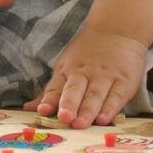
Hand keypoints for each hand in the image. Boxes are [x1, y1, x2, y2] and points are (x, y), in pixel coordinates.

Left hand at [22, 25, 145, 126]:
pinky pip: (116, 96)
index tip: (42, 111)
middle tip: (64, 118)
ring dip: (87, 110)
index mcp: (67, 71)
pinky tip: (104, 118)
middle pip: (75, 91)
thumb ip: (50, 92)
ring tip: (81, 123)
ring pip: (95, 95)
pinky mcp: (124, 81)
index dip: (49, 100)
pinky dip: (110, 108)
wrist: (117, 30)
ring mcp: (105, 77)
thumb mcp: (65, 67)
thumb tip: (28, 109)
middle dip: (69, 104)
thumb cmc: (87, 53)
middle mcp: (84, 73)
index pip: (55, 88)